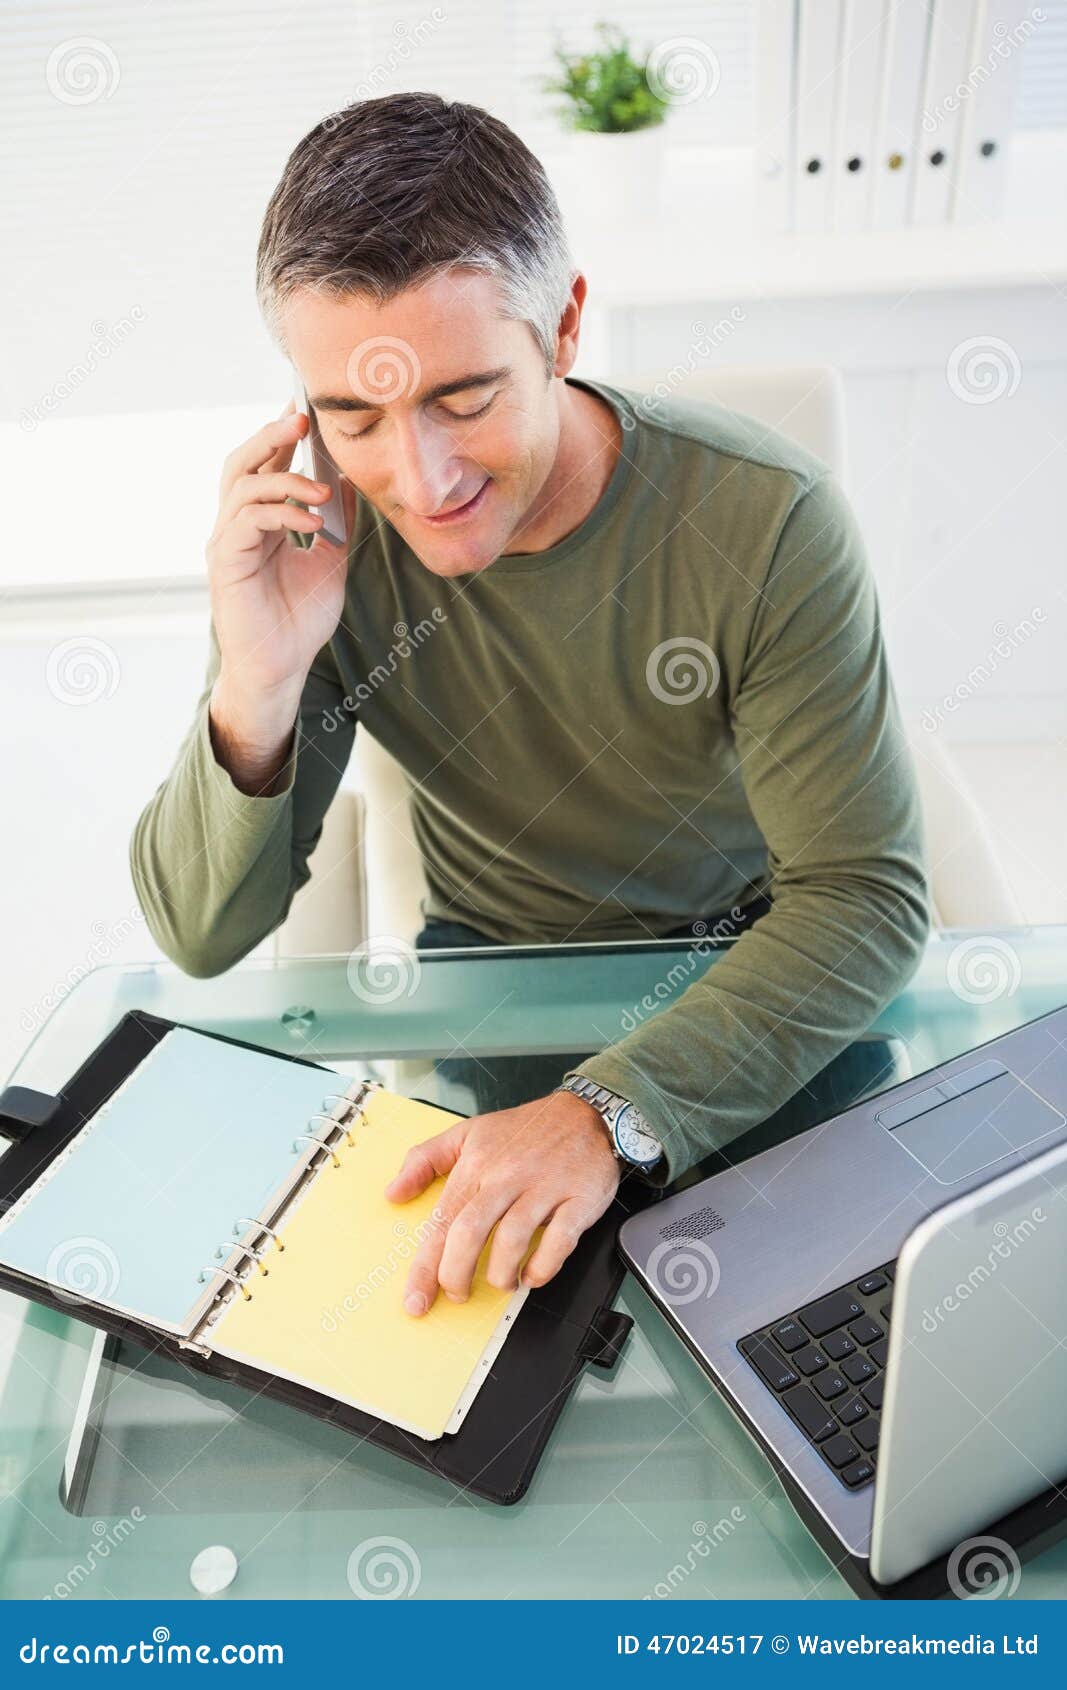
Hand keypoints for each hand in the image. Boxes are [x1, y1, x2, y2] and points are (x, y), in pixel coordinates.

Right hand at [206, 399, 355, 703]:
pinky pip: (247, 522)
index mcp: (258, 522)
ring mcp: (226, 543)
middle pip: (240, 463)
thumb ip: (337, 522)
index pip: (263, 466)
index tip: (304, 408)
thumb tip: (350, 480)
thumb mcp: (331, 560)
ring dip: (283, 478)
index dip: (280, 435)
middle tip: (301, 418)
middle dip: (270, 436)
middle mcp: (235, 526)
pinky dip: (280, 513)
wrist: (281, 667)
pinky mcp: (225, 563)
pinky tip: (311, 520)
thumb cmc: (299, 620)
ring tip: (320, 487)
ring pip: (242, 487)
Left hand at [384, 1091, 620, 1315]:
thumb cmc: (525, 1130)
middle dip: (456, 1274)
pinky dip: (544, 1266)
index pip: (442, 1221)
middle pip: (470, 1232)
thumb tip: (393, 1192)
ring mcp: (543, 1188)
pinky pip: (559, 1240)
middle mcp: (506, 1177)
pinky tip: (534, 1276)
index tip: (416, 1299)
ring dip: (501, 1274)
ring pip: (511, 1238)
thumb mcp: (468, 1133)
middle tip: (457, 1295)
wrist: (586, 1114)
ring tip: (502, 1283)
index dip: (425, 1266)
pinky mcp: (578, 1199)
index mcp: (476, 1165)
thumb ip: (425, 1160)